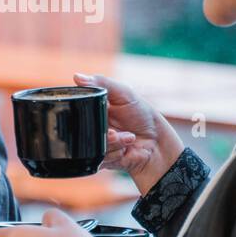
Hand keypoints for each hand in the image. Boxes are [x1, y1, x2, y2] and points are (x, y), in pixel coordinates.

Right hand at [74, 72, 184, 195]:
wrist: (157, 142)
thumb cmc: (142, 115)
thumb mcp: (124, 94)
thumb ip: (102, 83)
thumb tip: (77, 76)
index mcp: (93, 109)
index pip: (77, 108)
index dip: (82, 111)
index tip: (100, 113)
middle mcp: (91, 127)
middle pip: (81, 129)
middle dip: (101, 130)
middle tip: (113, 131)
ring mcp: (95, 143)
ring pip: (91, 144)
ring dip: (112, 142)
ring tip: (128, 137)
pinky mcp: (100, 159)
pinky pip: (98, 158)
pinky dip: (114, 152)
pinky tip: (126, 149)